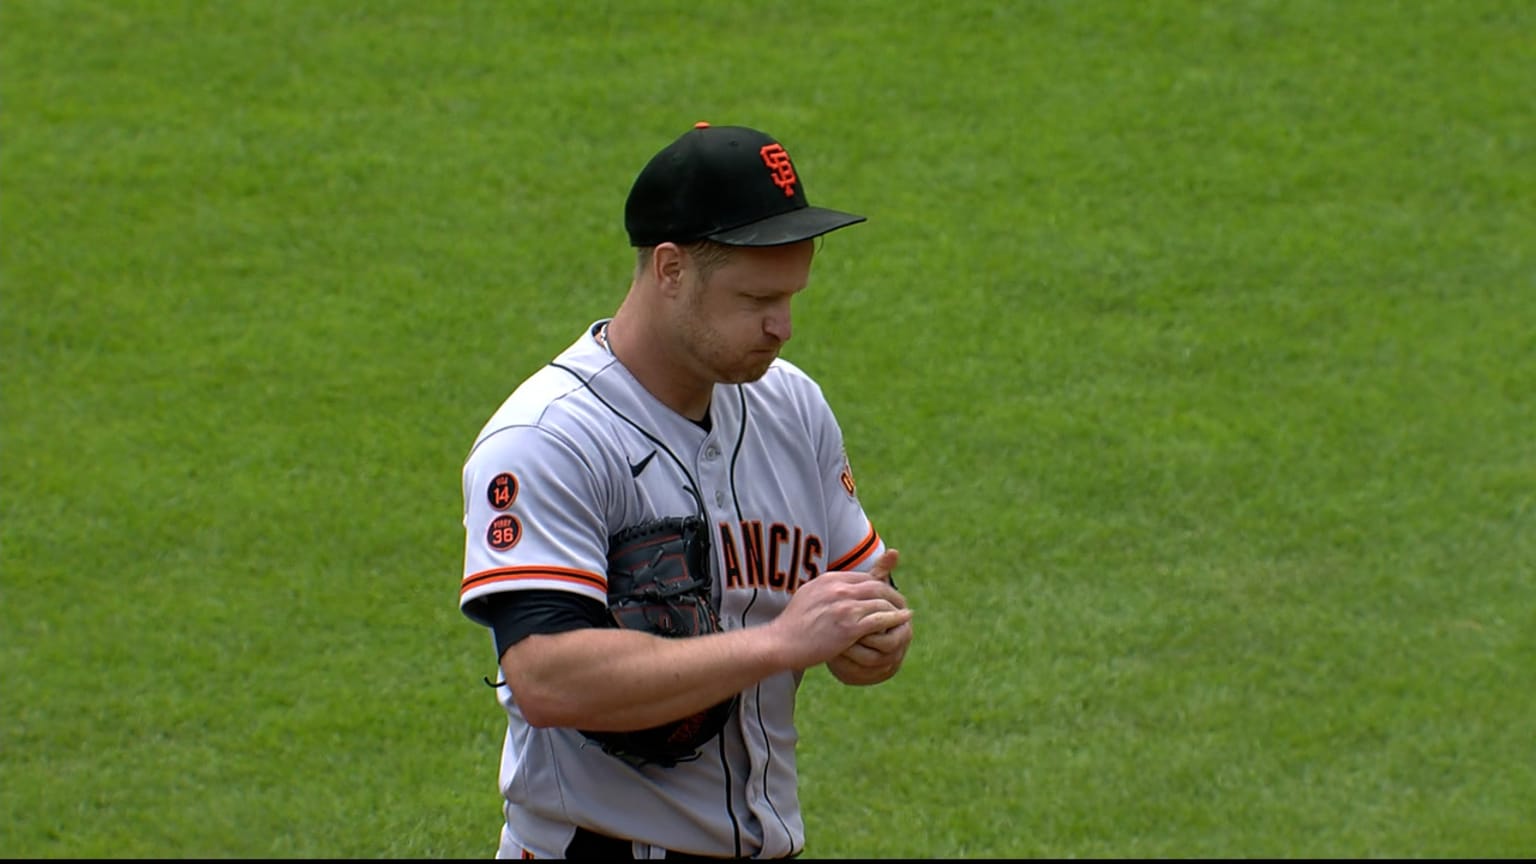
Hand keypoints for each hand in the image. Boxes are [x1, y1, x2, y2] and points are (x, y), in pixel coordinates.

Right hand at [769, 551, 911, 671]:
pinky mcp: (849, 627)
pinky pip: (880, 620)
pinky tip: (902, 623)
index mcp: (829, 579)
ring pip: (881, 602)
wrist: (781, 643)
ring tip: (906, 615)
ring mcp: (844, 607)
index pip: (864, 577)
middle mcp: (838, 589)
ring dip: (897, 608)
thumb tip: (841, 586)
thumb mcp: (809, 595)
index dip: (880, 584)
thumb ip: (828, 589)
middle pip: (876, 586)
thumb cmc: (793, 625)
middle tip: (902, 603)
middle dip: (893, 594)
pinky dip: (894, 620)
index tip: (888, 593)